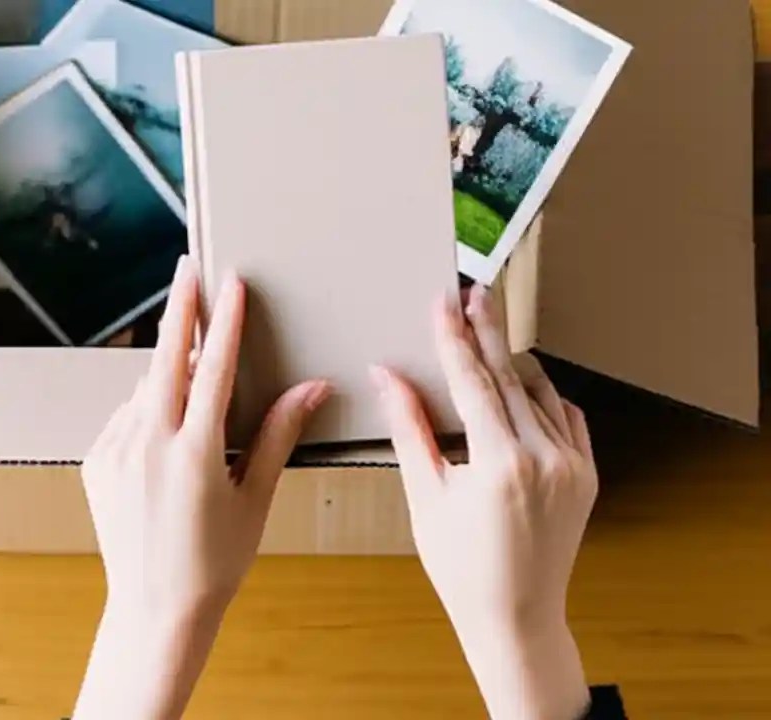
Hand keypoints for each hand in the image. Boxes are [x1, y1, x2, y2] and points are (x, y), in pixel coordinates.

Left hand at [73, 257, 329, 719]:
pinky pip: (124, 417)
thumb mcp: (255, 499)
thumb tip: (312, 387)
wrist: (156, 609)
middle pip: (165, 359)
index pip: (213, 369)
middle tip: (188, 270)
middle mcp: (148, 445)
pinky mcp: (96, 463)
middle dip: (179, 309)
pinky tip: (165, 426)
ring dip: (166, 370)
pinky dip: (145, 408)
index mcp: (195, 453)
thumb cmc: (215, 561)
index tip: (232, 284)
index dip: (225, 322)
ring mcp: (116, 452)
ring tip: (190, 368)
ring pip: (144, 389)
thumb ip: (279, 435)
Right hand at [372, 285, 597, 719]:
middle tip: (474, 291)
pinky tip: (521, 381)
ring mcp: (573, 464)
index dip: (453, 337)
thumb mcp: (424, 495)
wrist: (516, 614)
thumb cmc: (460, 564)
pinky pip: (567, 416)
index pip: (473, 381)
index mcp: (500, 463)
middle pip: (509, 375)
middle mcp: (545, 457)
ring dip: (512, 359)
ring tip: (491, 327)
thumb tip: (387, 375)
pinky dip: (543, 394)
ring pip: (540, 391)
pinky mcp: (587, 473)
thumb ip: (409, 428)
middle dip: (488, 330)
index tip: (441, 301)